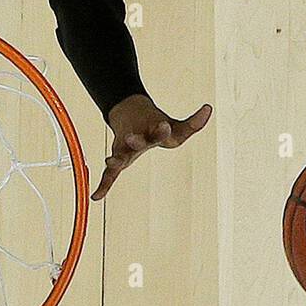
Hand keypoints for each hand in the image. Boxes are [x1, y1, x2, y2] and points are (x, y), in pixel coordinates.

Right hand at [93, 93, 212, 199]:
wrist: (131, 112)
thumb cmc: (157, 124)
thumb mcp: (178, 126)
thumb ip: (193, 123)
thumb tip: (209, 108)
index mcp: (153, 130)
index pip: (159, 131)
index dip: (161, 129)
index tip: (163, 125)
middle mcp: (138, 138)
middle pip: (138, 141)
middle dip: (136, 140)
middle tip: (132, 138)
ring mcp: (126, 148)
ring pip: (121, 153)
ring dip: (117, 158)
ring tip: (111, 161)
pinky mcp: (118, 157)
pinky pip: (109, 174)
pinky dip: (103, 185)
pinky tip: (96, 197)